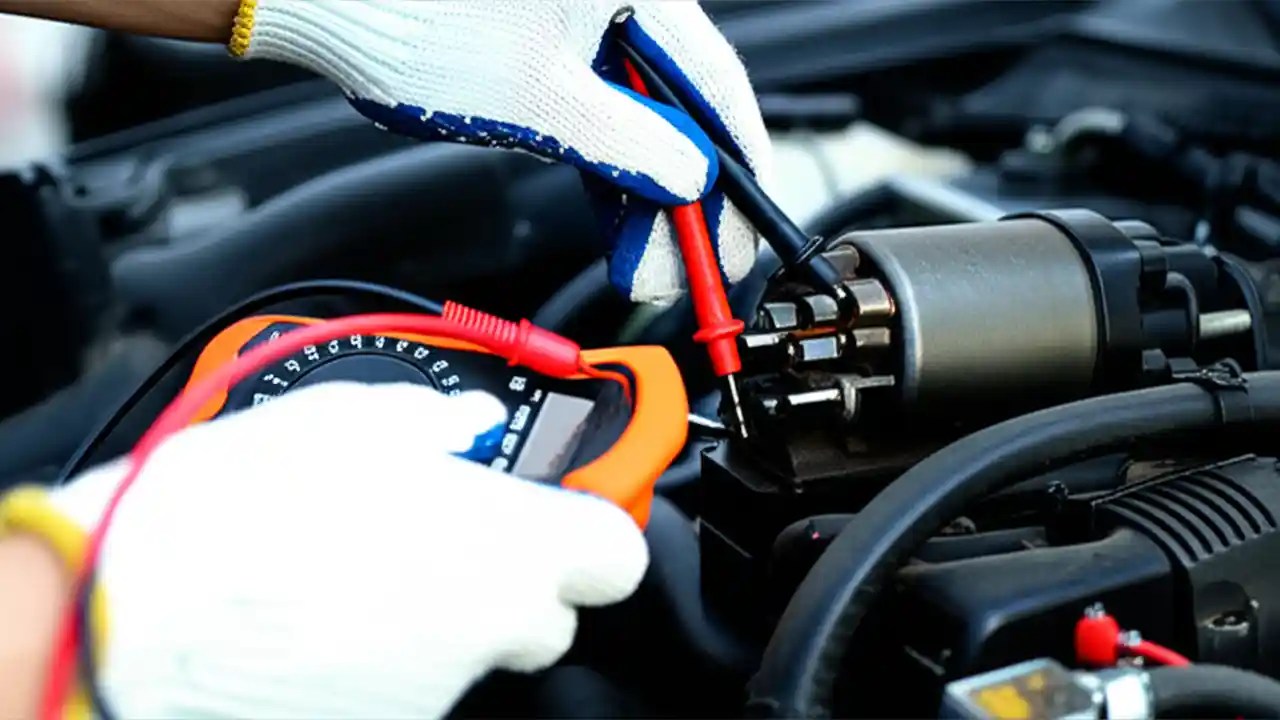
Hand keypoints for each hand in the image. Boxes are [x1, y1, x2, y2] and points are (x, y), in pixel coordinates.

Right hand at [49, 383, 647, 718]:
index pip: (616, 554)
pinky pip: (412, 680)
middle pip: (548, 611)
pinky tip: (327, 612)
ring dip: (443, 611)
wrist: (137, 614)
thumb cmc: (241, 509)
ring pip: (474, 647)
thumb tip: (462, 427)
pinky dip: (389, 653)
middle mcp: (488, 623)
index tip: (568, 509)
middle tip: (454, 533)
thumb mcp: (349, 421)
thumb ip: (434, 424)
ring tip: (360, 567)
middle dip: (516, 576)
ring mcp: (438, 686)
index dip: (595, 528)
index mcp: (504, 539)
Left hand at [232, 0, 771, 304]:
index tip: (751, 220)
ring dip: (649, 195)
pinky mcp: (543, 51)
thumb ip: (632, 144)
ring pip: (640, 121)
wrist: (329, 2)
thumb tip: (690, 179)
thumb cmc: (417, 21)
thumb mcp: (542, 101)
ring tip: (652, 260)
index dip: (740, 162)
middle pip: (681, 109)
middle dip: (691, 196)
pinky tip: (620, 220)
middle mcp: (613, 2)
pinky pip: (598, 118)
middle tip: (702, 260)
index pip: (715, 82)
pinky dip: (611, 172)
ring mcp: (577, 27)